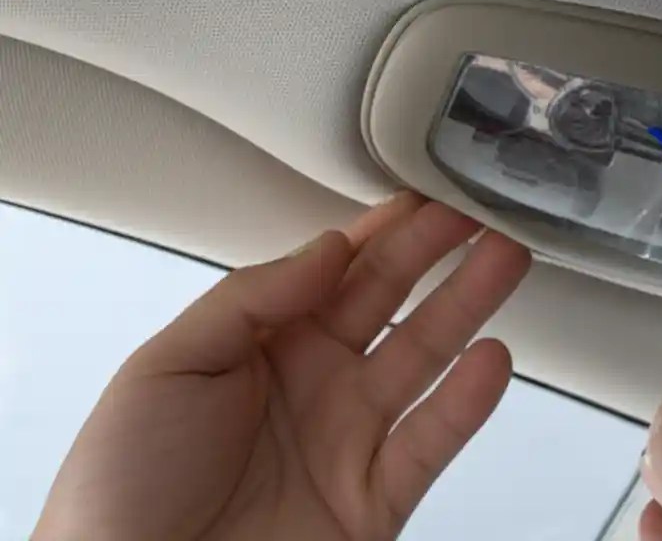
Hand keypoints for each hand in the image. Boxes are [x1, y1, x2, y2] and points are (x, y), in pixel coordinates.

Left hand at [33, 194, 530, 540]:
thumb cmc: (122, 489)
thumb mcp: (166, 366)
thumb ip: (250, 299)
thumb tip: (326, 249)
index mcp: (261, 347)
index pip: (335, 273)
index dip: (381, 232)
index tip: (421, 197)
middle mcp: (313, 386)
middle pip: (389, 303)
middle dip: (436, 254)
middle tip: (478, 213)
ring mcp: (348, 440)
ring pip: (423, 359)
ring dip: (467, 306)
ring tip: (504, 260)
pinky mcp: (372, 499)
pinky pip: (430, 442)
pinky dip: (466, 402)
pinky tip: (490, 360)